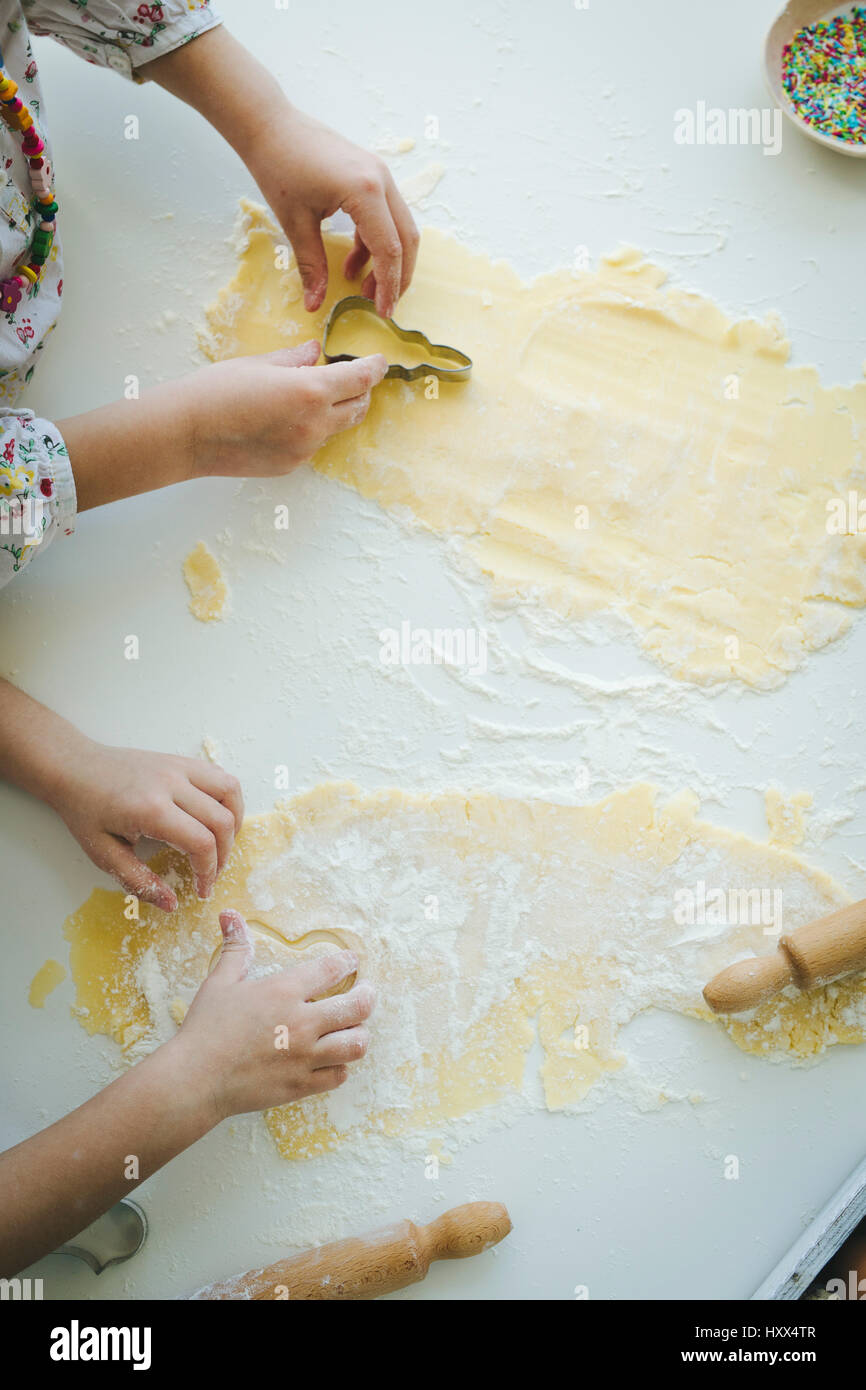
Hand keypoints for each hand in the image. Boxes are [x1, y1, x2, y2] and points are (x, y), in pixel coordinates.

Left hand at [49, 739, 243, 909]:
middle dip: (223, 855)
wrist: (75, 768)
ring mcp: (179, 767)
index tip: (201, 889)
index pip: (202, 843)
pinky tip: (217, 817)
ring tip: (222, 844)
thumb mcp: (104, 854)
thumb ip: (138, 882)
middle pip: (222, 821)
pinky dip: (228, 799)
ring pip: (230, 792)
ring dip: (234, 822)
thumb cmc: (85, 810)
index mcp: (151, 809)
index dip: (208, 872)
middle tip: (210, 873)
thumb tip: (171, 905)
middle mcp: (172, 784)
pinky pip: (220, 777)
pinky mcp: (182, 760)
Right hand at [176, 910, 374, 1119]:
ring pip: (356, 1044)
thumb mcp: (220, 982)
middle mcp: (301, 1023)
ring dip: (359, 1034)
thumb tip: (230, 915)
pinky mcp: (301, 1085)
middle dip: (368, 996)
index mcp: (284, 992)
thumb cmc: (205, 1029)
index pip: (331, 969)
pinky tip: (332, 1059)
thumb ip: (236, 949)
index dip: (347, 961)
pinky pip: (338, 1075)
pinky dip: (340, 1066)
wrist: (194, 1080)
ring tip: (355, 1028)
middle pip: (357, 1007)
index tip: (352, 961)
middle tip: (367, 992)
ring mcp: (304, 1056)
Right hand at [188, 342, 386, 479]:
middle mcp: (314, 423)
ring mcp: (304, 449)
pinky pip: (313, 444)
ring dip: (334, 410)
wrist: (187, 433)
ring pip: (336, 427)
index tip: (380, 361)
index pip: (360, 379)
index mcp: (310, 391)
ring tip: (311, 396)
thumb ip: (295, 359)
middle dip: (360, 390)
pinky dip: (311, 429)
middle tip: (348, 376)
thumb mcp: (260, 364)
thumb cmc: (217, 390)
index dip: (374, 368)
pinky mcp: (291, 465)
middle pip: (358, 407)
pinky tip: (285, 419)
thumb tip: (315, 352)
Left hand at [247, 106, 419, 318]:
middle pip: (406, 239)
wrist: (271, 125)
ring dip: (387, 260)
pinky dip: (375, 242)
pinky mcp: (372, 175)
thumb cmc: (279, 167)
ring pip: (400, 227)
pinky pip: (385, 215)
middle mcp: (381, 180)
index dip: (388, 285)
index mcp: (365, 191)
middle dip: (398, 276)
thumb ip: (311, 266)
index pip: (389, 249)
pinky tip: (353, 261)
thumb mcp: (295, 223)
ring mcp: (380, 175)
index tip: (383, 312)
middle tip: (381, 305)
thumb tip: (314, 305)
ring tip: (361, 285)